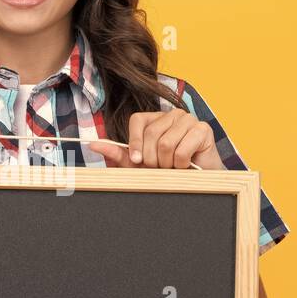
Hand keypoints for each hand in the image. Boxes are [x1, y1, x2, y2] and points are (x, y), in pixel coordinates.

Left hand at [89, 108, 224, 169]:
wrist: (197, 182)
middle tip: (162, 167)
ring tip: (174, 167)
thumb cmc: (168, 172)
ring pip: (166, 144)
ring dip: (168, 163)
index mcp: (156, 119)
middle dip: (152, 159)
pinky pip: (182, 150)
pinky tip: (187, 165)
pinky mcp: (203, 129)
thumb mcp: (138, 164)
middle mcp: (172, 115)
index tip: (136, 161)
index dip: (134, 142)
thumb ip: (118, 153)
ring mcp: (189, 119)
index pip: (137, 120)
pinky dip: (181, 164)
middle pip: (151, 134)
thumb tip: (93, 145)